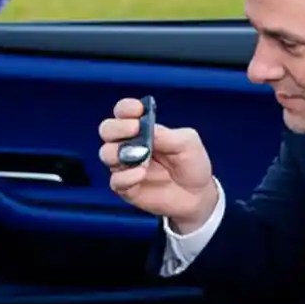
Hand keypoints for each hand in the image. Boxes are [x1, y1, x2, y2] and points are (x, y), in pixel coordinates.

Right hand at [99, 98, 217, 229]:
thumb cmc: (192, 163)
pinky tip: (141, 174)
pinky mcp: (127, 188)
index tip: (138, 110)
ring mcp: (126, 166)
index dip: (126, 108)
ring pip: (106, 154)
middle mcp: (129, 144)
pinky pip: (115, 181)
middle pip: (107, 130)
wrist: (198, 195)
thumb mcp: (187, 143)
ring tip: (143, 156)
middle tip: (135, 130)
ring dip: (120, 152)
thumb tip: (145, 129)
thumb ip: (166, 135)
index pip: (123, 112)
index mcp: (142, 128)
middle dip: (117, 127)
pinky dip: (126, 176)